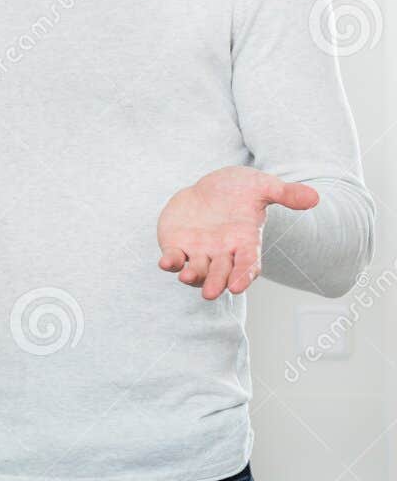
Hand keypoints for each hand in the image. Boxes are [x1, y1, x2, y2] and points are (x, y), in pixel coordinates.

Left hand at [156, 165, 318, 298]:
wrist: (209, 188)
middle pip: (220, 273)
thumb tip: (314, 198)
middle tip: (210, 293)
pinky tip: (166, 262)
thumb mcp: (262, 187)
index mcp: (245, 243)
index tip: (237, 286)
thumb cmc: (240, 190)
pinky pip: (173, 258)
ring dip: (192, 276)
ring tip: (187, 276)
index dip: (243, 276)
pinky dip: (170, 262)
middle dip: (215, 283)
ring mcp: (199, 252)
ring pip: (196, 271)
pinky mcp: (177, 245)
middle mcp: (222, 253)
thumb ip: (285, 193)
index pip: (248, 265)